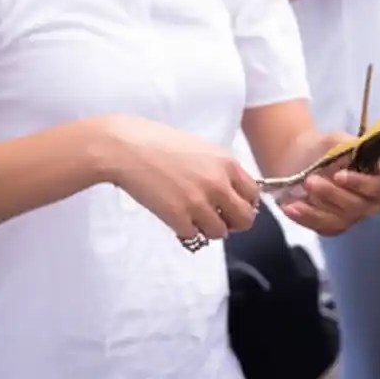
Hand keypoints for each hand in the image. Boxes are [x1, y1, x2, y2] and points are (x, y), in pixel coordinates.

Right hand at [103, 115, 260, 241]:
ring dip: (208, 229)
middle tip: (220, 219)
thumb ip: (220, 169)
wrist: (126, 148)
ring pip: (220, 232)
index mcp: (227, 164)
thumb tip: (231, 190)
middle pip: (244, 218)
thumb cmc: (159, 143)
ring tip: (194, 218)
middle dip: (234, 222)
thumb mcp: (201, 148)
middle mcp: (218, 185)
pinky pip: (194, 236)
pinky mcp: (177, 217)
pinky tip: (177, 219)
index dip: (245, 203)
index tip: (234, 206)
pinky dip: (187, 231)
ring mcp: (198, 203)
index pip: (253, 195)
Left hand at [275, 133, 379, 235]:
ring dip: (318, 208)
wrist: (299, 159)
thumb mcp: (337, 141)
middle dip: (333, 194)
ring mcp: (351, 216)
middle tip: (310, 180)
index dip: (363, 185)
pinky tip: (290, 207)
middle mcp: (370, 201)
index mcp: (378, 176)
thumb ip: (348, 149)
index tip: (339, 175)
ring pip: (340, 221)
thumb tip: (353, 158)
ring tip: (301, 190)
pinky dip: (305, 218)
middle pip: (358, 206)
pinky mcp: (331, 226)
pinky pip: (322, 227)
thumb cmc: (324, 148)